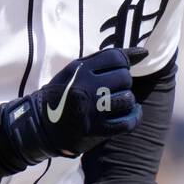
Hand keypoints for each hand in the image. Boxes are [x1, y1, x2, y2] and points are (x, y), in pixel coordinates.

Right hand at [0, 47, 146, 165]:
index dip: (123, 63)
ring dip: (126, 100)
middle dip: (123, 82)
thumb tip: (143, 53)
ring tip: (116, 101)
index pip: (117, 58)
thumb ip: (106, 59)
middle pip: (124, 78)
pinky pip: (127, 122)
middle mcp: (86, 88)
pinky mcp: (96, 130)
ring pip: (127, 99)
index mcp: (79, 70)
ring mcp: (91, 110)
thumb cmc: (63, 93)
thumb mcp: (76, 70)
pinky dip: (133, 116)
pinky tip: (128, 113)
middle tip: (112, 88)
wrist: (40, 124)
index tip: (117, 69)